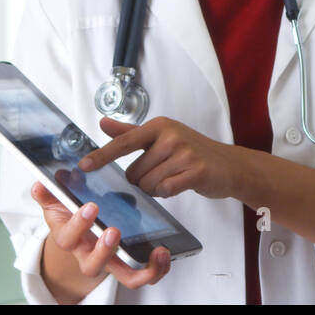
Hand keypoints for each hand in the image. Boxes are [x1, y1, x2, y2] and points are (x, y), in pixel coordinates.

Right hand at [30, 182, 171, 291]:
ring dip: (143, 268)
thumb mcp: (57, 203)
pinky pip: (142, 274)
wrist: (77, 236)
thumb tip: (38, 184)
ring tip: (159, 251)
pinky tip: (165, 253)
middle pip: (93, 265)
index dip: (79, 224)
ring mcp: (109, 263)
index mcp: (70, 238)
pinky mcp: (127, 266)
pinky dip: (157, 269)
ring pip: (124, 276)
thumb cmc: (70, 216)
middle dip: (104, 250)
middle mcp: (88, 255)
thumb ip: (50, 193)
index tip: (91, 207)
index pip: (69, 237)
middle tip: (115, 231)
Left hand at [78, 117, 243, 199]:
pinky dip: (168, 192)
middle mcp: (171, 136)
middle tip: (162, 172)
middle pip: (135, 172)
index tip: (84, 165)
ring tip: (173, 177)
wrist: (230, 165)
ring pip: (149, 184)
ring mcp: (185, 153)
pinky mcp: (196, 171)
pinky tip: (179, 184)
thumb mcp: (162, 136)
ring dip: (155, 188)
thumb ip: (130, 132)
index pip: (124, 142)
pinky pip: (166, 190)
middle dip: (142, 180)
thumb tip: (102, 122)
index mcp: (159, 126)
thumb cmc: (192, 150)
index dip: (102, 155)